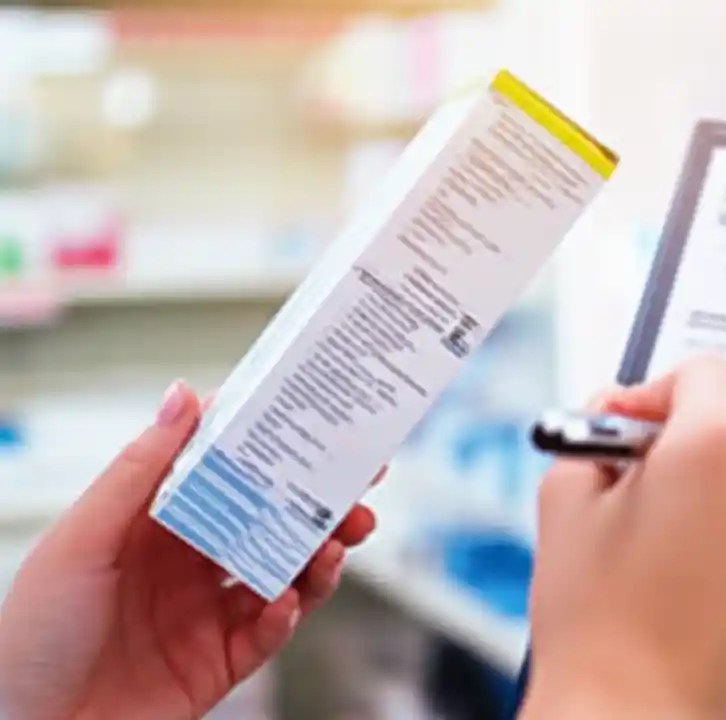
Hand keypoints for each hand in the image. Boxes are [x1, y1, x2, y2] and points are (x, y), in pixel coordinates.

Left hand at [0, 381, 381, 719]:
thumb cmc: (30, 639)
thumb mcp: (82, 541)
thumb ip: (139, 469)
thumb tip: (183, 396)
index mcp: (150, 527)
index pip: (223, 476)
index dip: (269, 451)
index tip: (311, 426)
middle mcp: (184, 566)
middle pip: (268, 524)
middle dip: (316, 506)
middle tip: (356, 489)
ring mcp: (204, 615)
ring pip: (282, 575)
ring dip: (317, 558)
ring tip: (337, 544)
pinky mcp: (219, 664)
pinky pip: (269, 634)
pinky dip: (287, 615)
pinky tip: (288, 602)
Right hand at [521, 354, 725, 719]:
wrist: (634, 711)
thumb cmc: (598, 618)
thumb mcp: (566, 496)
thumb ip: (594, 431)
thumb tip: (618, 415)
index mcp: (721, 446)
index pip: (702, 372)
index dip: (651, 392)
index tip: (622, 426)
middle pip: (724, 423)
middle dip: (673, 443)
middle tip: (623, 485)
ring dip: (700, 486)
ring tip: (647, 543)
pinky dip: (723, 527)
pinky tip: (678, 572)